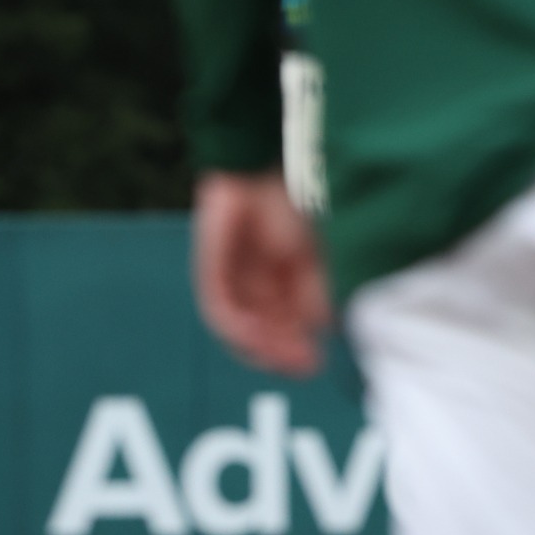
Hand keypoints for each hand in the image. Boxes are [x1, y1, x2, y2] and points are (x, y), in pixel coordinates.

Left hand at [192, 170, 330, 376]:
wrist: (261, 167)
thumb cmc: (294, 202)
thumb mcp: (316, 253)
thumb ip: (318, 290)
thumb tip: (324, 328)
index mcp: (282, 277)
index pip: (285, 324)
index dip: (298, 347)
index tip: (315, 363)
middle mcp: (255, 283)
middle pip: (262, 331)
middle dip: (282, 353)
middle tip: (303, 367)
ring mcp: (231, 278)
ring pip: (240, 326)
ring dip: (262, 346)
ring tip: (283, 357)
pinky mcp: (211, 270)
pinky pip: (219, 307)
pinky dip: (237, 325)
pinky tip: (257, 333)